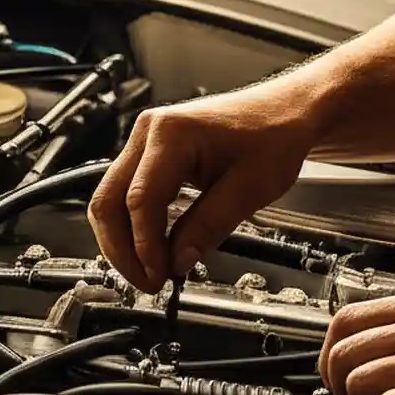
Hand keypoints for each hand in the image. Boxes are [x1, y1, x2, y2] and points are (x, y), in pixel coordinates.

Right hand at [88, 79, 320, 292]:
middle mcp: (148, 132)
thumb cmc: (274, 137)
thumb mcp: (251, 188)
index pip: (141, 200)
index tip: (160, 276)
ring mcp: (145, 141)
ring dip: (125, 241)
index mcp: (171, 134)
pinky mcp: (150, 154)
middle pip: (109, 201)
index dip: (146, 246)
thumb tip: (177, 262)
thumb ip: (210, 226)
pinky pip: (128, 194)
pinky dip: (135, 226)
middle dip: (123, 250)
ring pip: (111, 200)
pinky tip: (154, 250)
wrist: (285, 111)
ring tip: (151, 272)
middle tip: (148, 283)